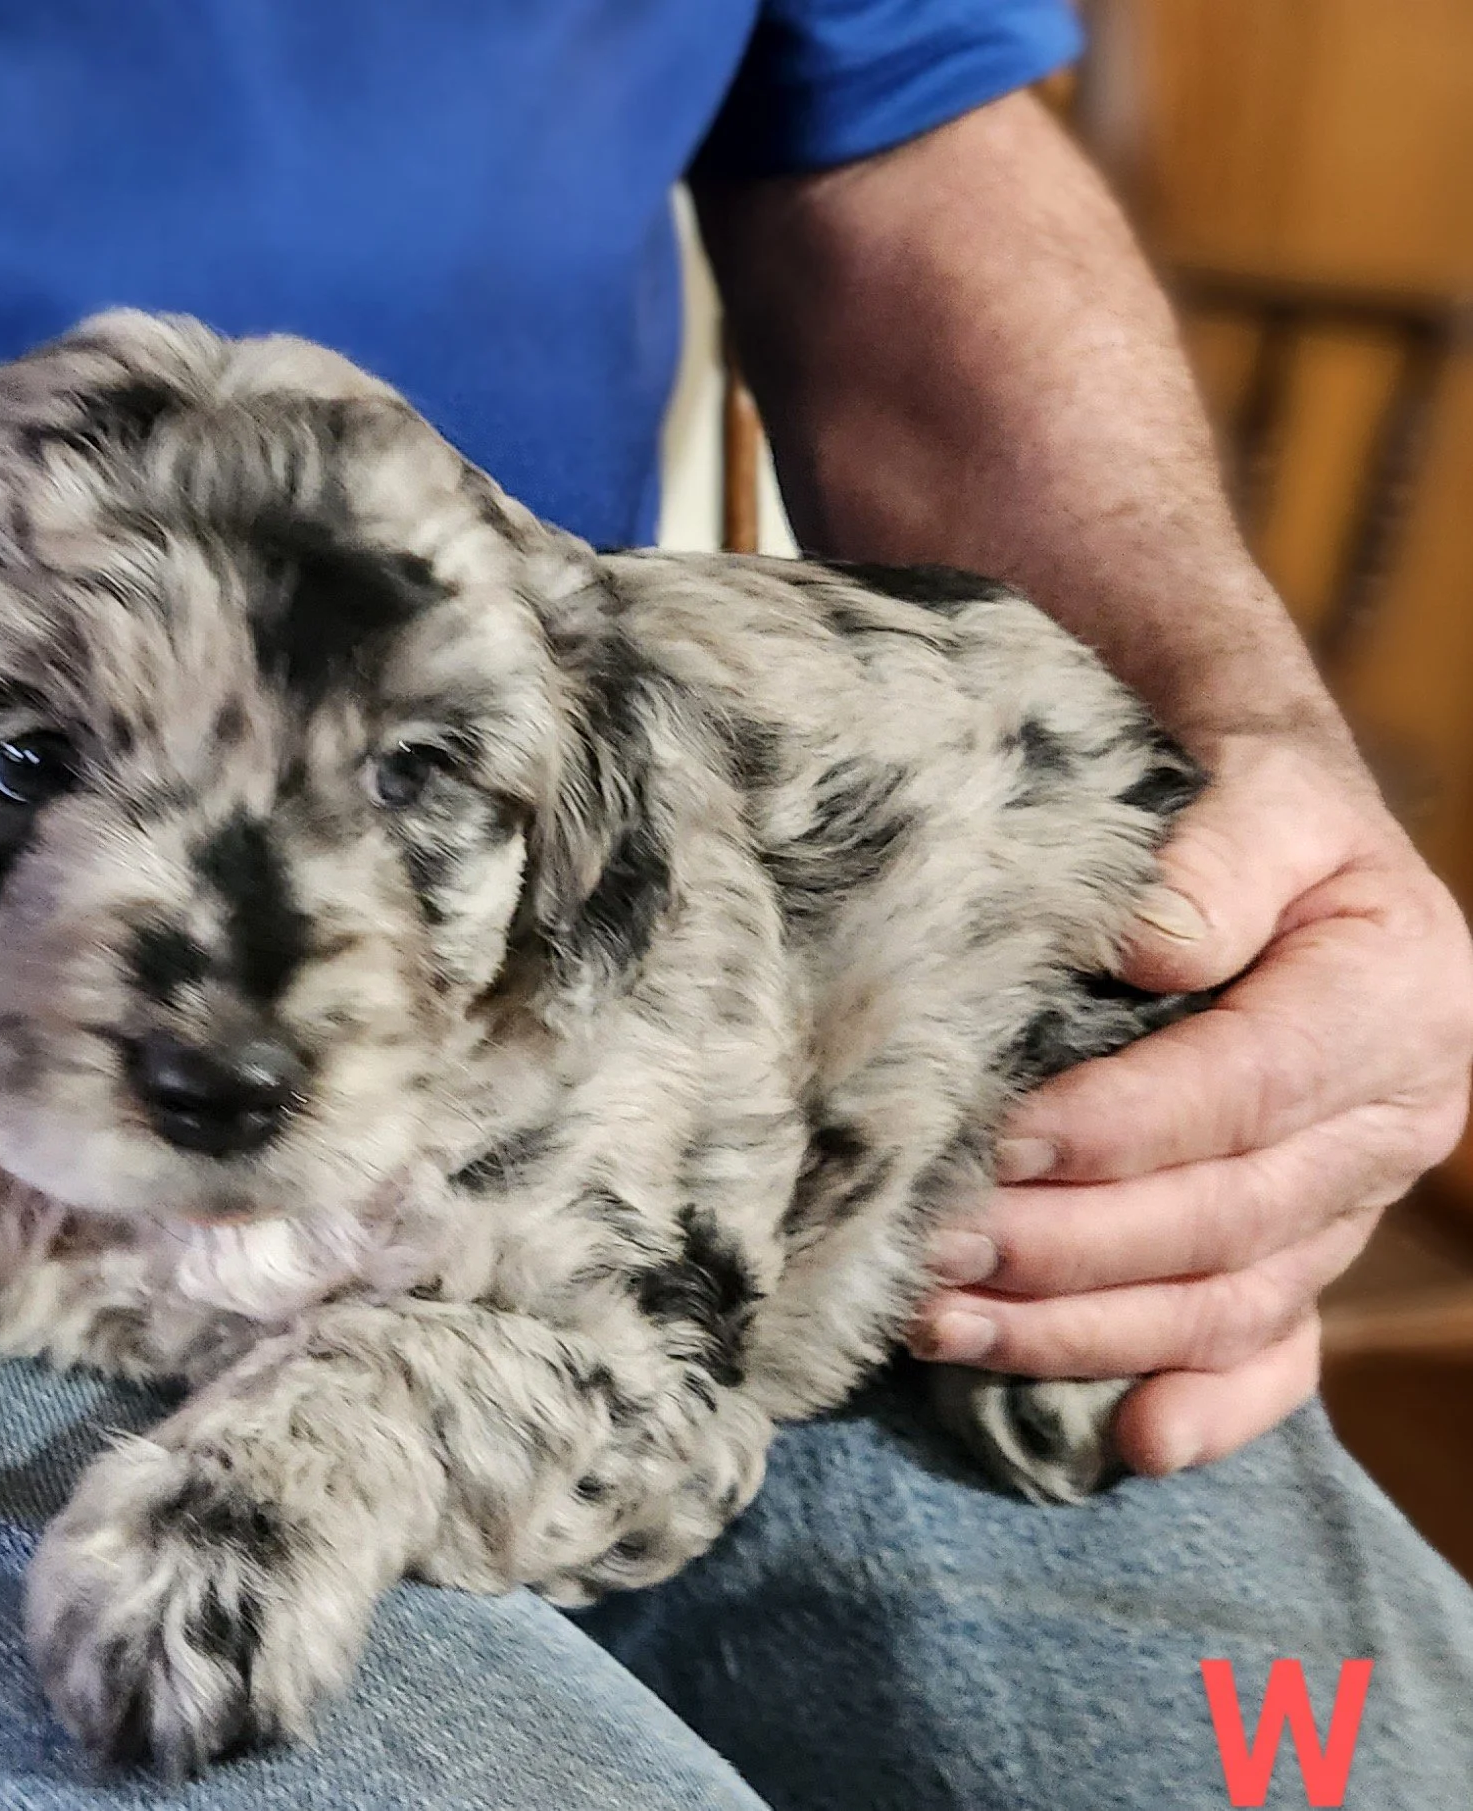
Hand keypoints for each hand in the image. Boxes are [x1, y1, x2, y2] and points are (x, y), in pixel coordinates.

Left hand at [915, 728, 1472, 1474]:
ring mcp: (1351, 1200)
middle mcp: (1389, 1120)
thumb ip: (1215, 861)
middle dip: (1069, 1248)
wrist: (1288, 842)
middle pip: (1222, 1218)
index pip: (1242, 1092)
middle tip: (932, 1251)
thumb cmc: (1252, 811)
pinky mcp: (1310, 1246)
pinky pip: (1276, 1348)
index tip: (999, 1144)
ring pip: (1227, 1300)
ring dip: (1085, 1334)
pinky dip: (1214, 1405)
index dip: (1121, 1130)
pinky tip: (1132, 1445)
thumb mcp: (1257, 791)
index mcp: (1391, 1000)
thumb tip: (1150, 948)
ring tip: (944, 1331)